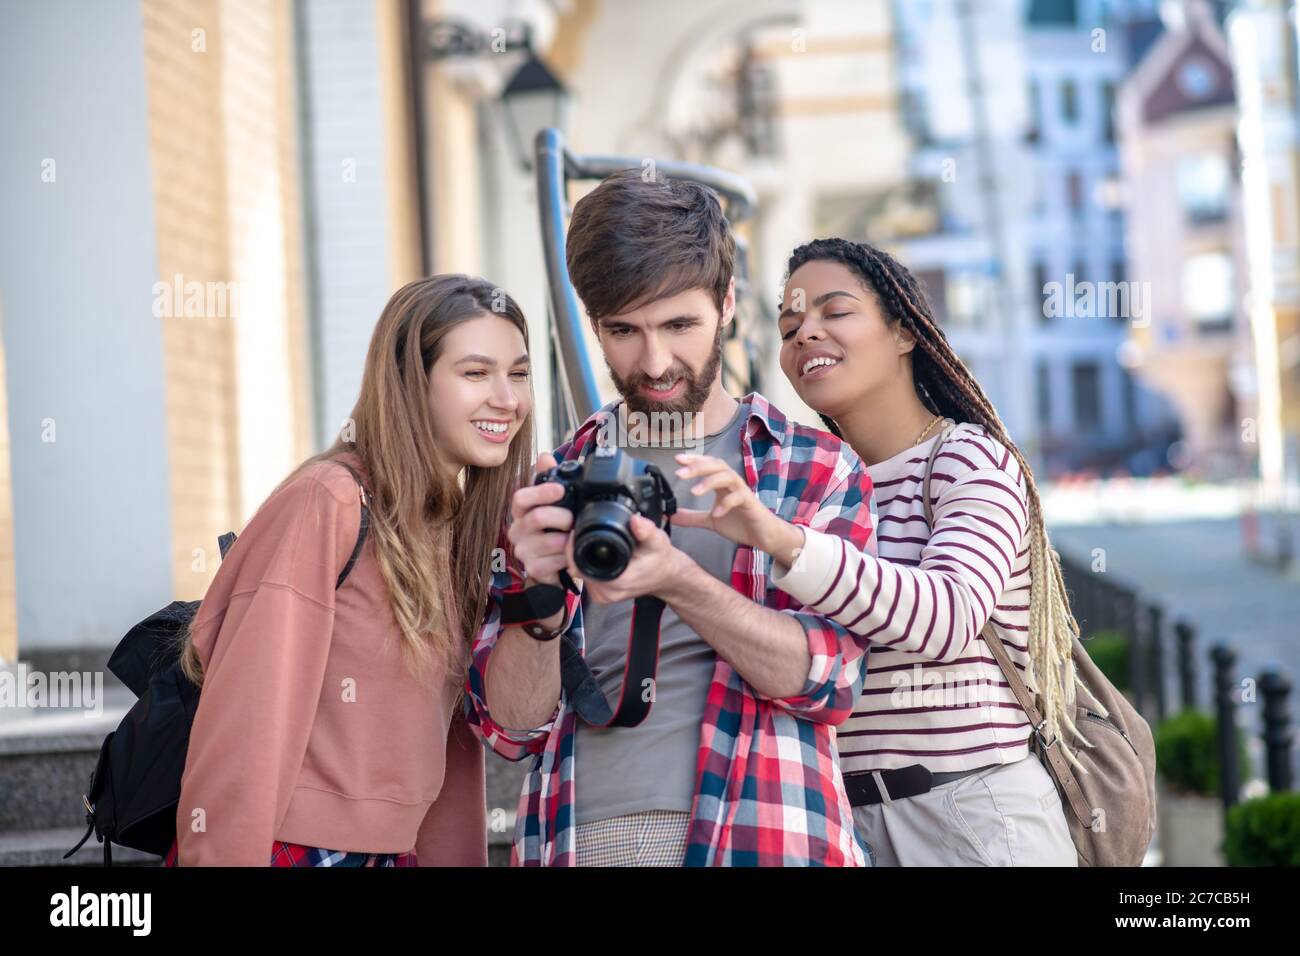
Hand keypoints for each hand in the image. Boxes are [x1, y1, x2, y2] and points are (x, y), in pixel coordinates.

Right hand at [507, 452, 574, 587]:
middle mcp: (518, 529)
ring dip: (566, 539)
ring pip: (546, 541)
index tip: (560, 489)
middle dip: (561, 517)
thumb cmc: (556, 528)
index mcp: (522, 510)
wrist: (559, 562)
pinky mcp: (532, 569)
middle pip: (536, 518)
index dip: (540, 492)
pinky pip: (550, 562)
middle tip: (574, 519)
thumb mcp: (557, 502)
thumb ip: (549, 478)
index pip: (521, 497)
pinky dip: (566, 558)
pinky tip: (571, 555)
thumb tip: (544, 457)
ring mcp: (523, 550)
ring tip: (574, 537)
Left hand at [575, 514, 687, 604]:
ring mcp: (604, 597)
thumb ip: (646, 531)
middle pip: (577, 569)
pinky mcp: (602, 596)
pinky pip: (585, 578)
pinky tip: (593, 553)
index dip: (575, 547)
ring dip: (580, 557)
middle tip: (580, 532)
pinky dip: (585, 564)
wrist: (666, 576)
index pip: (582, 565)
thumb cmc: (661, 559)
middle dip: (576, 550)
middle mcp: (608, 593)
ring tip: (588, 541)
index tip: (577, 530)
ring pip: (579, 574)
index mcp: (618, 581)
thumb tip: (635, 520)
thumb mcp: (657, 541)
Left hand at [671, 453, 799, 559]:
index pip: (707, 465)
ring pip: (727, 476)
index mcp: (722, 484)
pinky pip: (738, 497)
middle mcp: (732, 483)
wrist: (763, 536)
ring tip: (694, 491)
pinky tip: (715, 513)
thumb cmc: (740, 523)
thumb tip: (669, 515)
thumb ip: (691, 516)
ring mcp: (742, 491)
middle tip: (680, 473)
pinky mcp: (751, 503)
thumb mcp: (710, 520)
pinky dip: (726, 503)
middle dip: (697, 467)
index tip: (677, 459)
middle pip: (716, 466)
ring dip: (710, 482)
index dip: (693, 460)